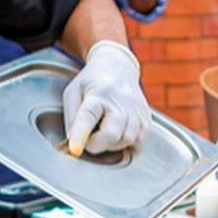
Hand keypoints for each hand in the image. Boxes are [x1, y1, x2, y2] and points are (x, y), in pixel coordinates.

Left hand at [63, 40, 151, 156]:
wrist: (118, 67)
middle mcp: (120, 100)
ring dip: (111, 144)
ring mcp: (136, 110)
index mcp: (97, 93)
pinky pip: (138, 142)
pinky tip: (118, 132)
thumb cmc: (91, 82)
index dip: (81, 134)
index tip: (75, 149)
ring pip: (125, 141)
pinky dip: (125, 143)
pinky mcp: (146, 118)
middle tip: (89, 137)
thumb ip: (71, 119)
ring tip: (104, 130)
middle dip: (96, 144)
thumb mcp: (72, 93)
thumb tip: (73, 144)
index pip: (88, 116)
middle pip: (111, 134)